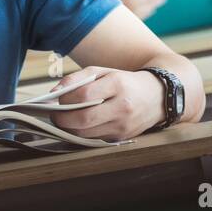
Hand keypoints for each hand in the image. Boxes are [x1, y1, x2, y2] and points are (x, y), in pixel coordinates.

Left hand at [49, 66, 165, 139]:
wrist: (158, 96)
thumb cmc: (124, 81)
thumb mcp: (103, 71)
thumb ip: (77, 79)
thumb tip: (53, 93)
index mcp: (118, 84)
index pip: (84, 96)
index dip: (66, 99)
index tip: (58, 99)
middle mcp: (123, 107)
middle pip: (83, 119)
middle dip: (62, 119)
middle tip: (54, 116)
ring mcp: (124, 125)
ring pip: (86, 134)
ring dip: (70, 129)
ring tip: (66, 120)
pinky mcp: (123, 137)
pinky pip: (94, 139)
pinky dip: (83, 133)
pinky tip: (80, 125)